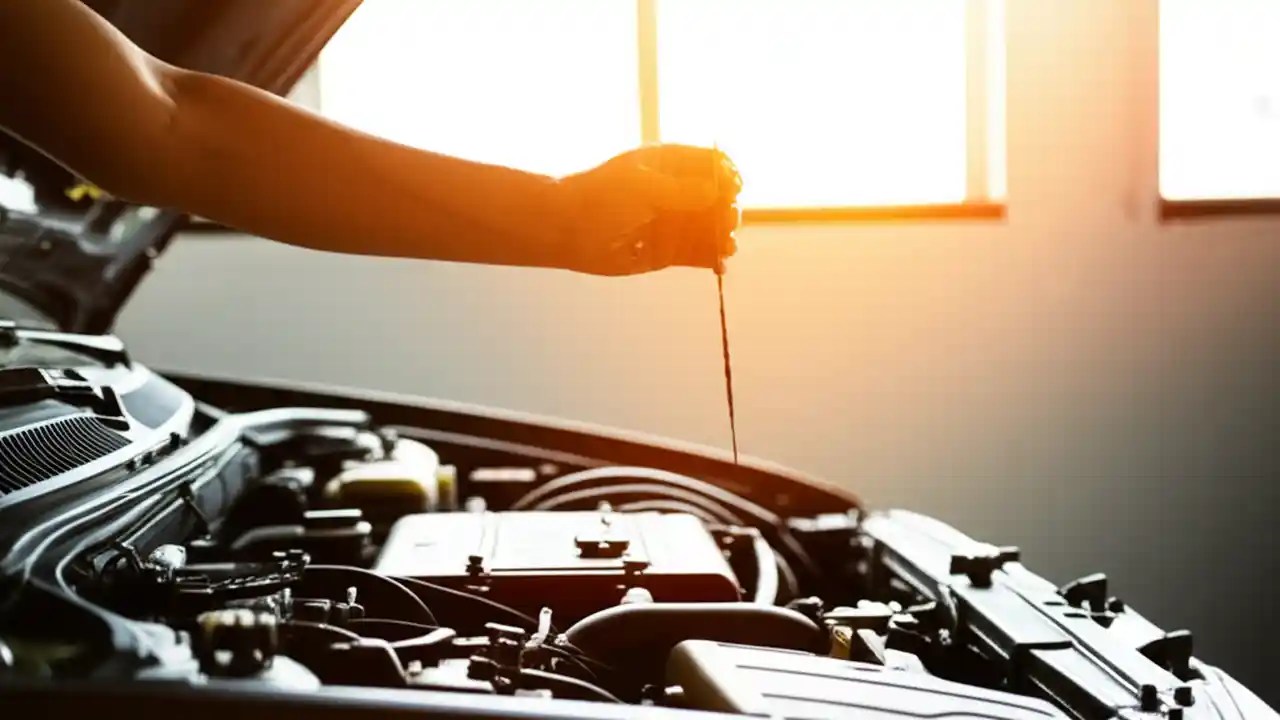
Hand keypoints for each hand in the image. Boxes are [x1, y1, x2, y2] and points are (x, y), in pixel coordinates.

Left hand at [554, 145, 741, 275]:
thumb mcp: (644, 186)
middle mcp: (676, 191)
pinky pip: (697, 254)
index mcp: (670, 163)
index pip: (713, 163)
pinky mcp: (667, 251)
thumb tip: (718, 193)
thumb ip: (683, 190)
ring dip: (723, 235)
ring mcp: (673, 222)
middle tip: (724, 220)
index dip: (727, 174)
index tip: (731, 187)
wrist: (568, 229)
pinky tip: (720, 263)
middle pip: (718, 198)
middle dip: (726, 209)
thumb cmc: (602, 197)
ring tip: (725, 246)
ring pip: (710, 228)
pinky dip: (712, 258)